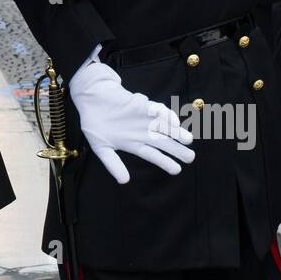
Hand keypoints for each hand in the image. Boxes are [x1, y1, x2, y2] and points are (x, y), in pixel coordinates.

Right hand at [68, 62, 194, 183]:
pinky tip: (172, 120)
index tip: (177, 170)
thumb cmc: (94, 122)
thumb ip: (113, 164)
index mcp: (134, 143)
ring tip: (187, 139)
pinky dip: (164, 114)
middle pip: (163, 142)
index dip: (165, 162)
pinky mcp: (141, 105)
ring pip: (164, 126)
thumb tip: (124, 181)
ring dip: (176, 131)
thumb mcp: (101, 148)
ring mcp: (143, 118)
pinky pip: (155, 109)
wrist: (90, 98)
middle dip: (177, 150)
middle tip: (190, 157)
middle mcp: (142, 131)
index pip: (153, 155)